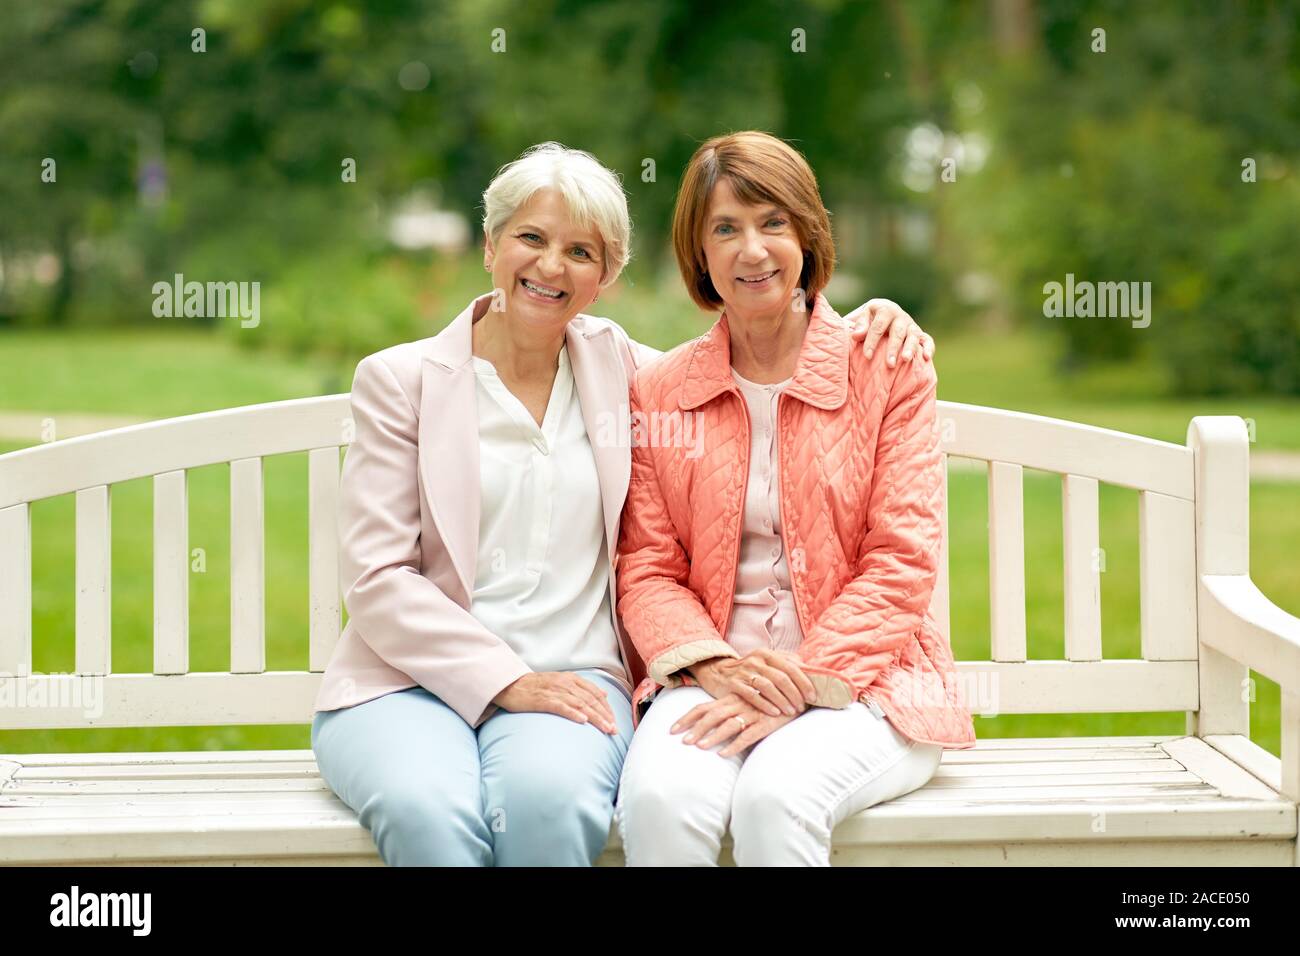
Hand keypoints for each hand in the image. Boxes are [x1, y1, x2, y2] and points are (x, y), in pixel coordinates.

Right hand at [492, 672, 618, 734]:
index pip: (595, 693)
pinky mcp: (543, 700)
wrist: (510, 685)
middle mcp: (565, 683)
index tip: (614, 721)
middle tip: (614, 729)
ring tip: (605, 729)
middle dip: (605, 715)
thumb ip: (582, 688)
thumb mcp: (561, 682)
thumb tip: (604, 694)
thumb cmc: (536, 687)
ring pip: (580, 704)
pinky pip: (561, 706)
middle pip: (590, 700)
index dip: (606, 708)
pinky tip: (583, 721)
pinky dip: (573, 713)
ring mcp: (554, 691)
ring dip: (595, 717)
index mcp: (571, 679)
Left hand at [671, 692, 796, 757]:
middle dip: (694, 728)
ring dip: (712, 736)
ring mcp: (751, 713)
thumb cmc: (768, 699)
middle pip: (710, 715)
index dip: (686, 718)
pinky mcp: (765, 723)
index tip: (671, 730)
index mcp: (730, 700)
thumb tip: (709, 719)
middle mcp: (737, 705)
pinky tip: (724, 754)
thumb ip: (729, 707)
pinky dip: (735, 745)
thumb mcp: (745, 700)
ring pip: (727, 725)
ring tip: (699, 747)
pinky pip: (748, 735)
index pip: (702, 708)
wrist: (797, 692)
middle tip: (682, 741)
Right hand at [690, 648, 815, 716]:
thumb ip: (786, 662)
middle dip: (795, 693)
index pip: (791, 667)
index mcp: (767, 654)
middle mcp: (756, 660)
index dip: (804, 682)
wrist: (717, 672)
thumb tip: (810, 669)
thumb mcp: (766, 662)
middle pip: (781, 677)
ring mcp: (744, 672)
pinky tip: (774, 713)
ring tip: (791, 711)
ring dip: (782, 700)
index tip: (813, 696)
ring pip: (768, 686)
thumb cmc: (749, 670)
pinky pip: (752, 695)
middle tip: (802, 707)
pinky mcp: (734, 684)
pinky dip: (765, 705)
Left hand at [845, 298, 934, 367]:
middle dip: (893, 348)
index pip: (878, 325)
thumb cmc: (864, 322)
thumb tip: (856, 336)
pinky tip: (927, 358)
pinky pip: (927, 339)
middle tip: (889, 364)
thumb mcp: (857, 319)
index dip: (872, 341)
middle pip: (898, 331)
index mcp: (884, 309)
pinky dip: (929, 347)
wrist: (876, 317)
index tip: (867, 356)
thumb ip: (858, 326)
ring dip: (910, 347)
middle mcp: (900, 316)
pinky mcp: (919, 334)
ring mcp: (911, 324)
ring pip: (913, 335)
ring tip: (905, 360)